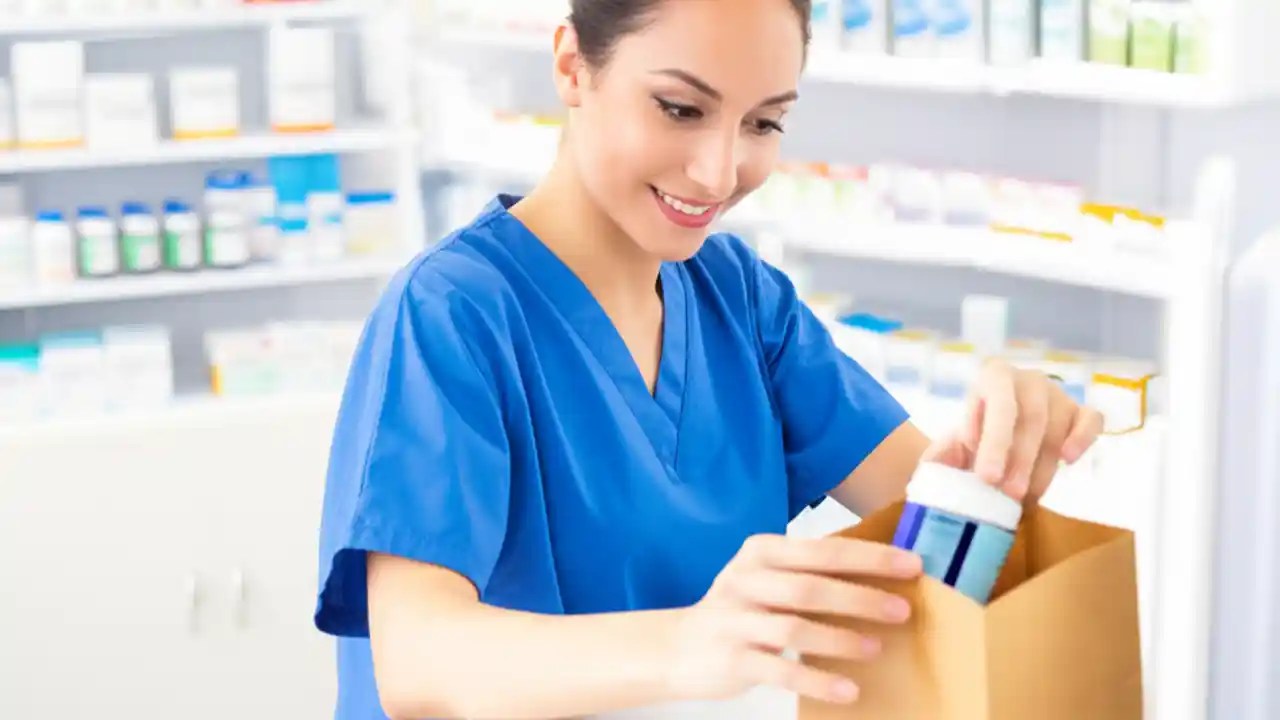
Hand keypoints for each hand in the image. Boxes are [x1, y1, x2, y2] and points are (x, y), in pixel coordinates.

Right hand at [663, 533, 922, 704]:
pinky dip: (817, 681)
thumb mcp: (766, 579)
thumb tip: (881, 576)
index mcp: (761, 552)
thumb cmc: (739, 610)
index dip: (869, 558)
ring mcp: (736, 620)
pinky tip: (847, 690)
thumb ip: (809, 572)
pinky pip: (780, 671)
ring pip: (795, 627)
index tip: (911, 566)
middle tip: (903, 611)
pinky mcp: (732, 659)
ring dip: (841, 639)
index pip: (822, 550)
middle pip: (810, 587)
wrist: (678, 648)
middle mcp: (746, 580)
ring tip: (876, 649)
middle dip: (862, 598)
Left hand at [924, 358, 1104, 502]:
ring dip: (1042, 466)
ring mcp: (1058, 394)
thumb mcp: (950, 444)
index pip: (999, 406)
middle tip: (1008, 494)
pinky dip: (1083, 438)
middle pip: (1031, 418)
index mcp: (994, 376)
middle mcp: (1029, 379)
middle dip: (1020, 460)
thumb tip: (935, 466)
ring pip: (1057, 427)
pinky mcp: (1080, 412)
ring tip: (1025, 497)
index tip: (986, 477)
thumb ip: (940, 455)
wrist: (996, 437)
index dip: (995, 443)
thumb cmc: (973, 439)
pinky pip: (1091, 421)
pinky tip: (1068, 460)